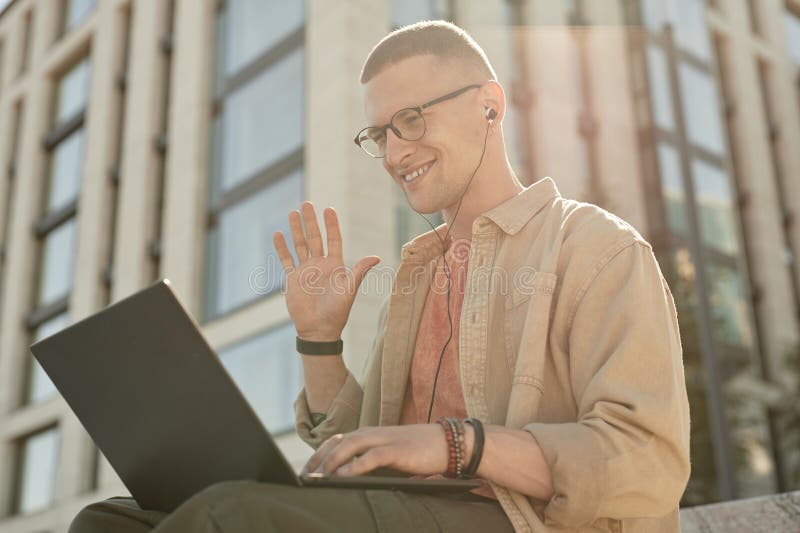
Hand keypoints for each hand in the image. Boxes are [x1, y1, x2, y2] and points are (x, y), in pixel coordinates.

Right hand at [273, 202, 380, 340]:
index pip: (333, 240)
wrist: (319, 329)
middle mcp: (319, 265)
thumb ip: (359, 271)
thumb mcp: (349, 289)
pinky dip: (282, 248)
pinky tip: (278, 234)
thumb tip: (376, 257)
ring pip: (300, 245)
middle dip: (311, 221)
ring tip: (292, 212)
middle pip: (314, 238)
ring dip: (296, 229)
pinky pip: (286, 260)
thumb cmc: (337, 311)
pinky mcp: (293, 279)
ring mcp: (305, 270)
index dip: (331, 225)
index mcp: (334, 265)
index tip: (328, 209)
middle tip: (307, 204)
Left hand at [301, 425, 449, 476]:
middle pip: (339, 441)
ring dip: (332, 460)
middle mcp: (375, 433)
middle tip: (304, 477)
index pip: (338, 440)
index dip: (320, 454)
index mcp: (371, 434)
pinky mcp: (399, 449)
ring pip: (352, 445)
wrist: (450, 444)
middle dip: (319, 458)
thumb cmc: (420, 453)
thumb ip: (371, 462)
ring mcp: (386, 439)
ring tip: (318, 476)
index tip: (306, 471)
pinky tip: (342, 475)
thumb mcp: (391, 456)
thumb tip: (347, 478)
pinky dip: (355, 465)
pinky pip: (372, 456)